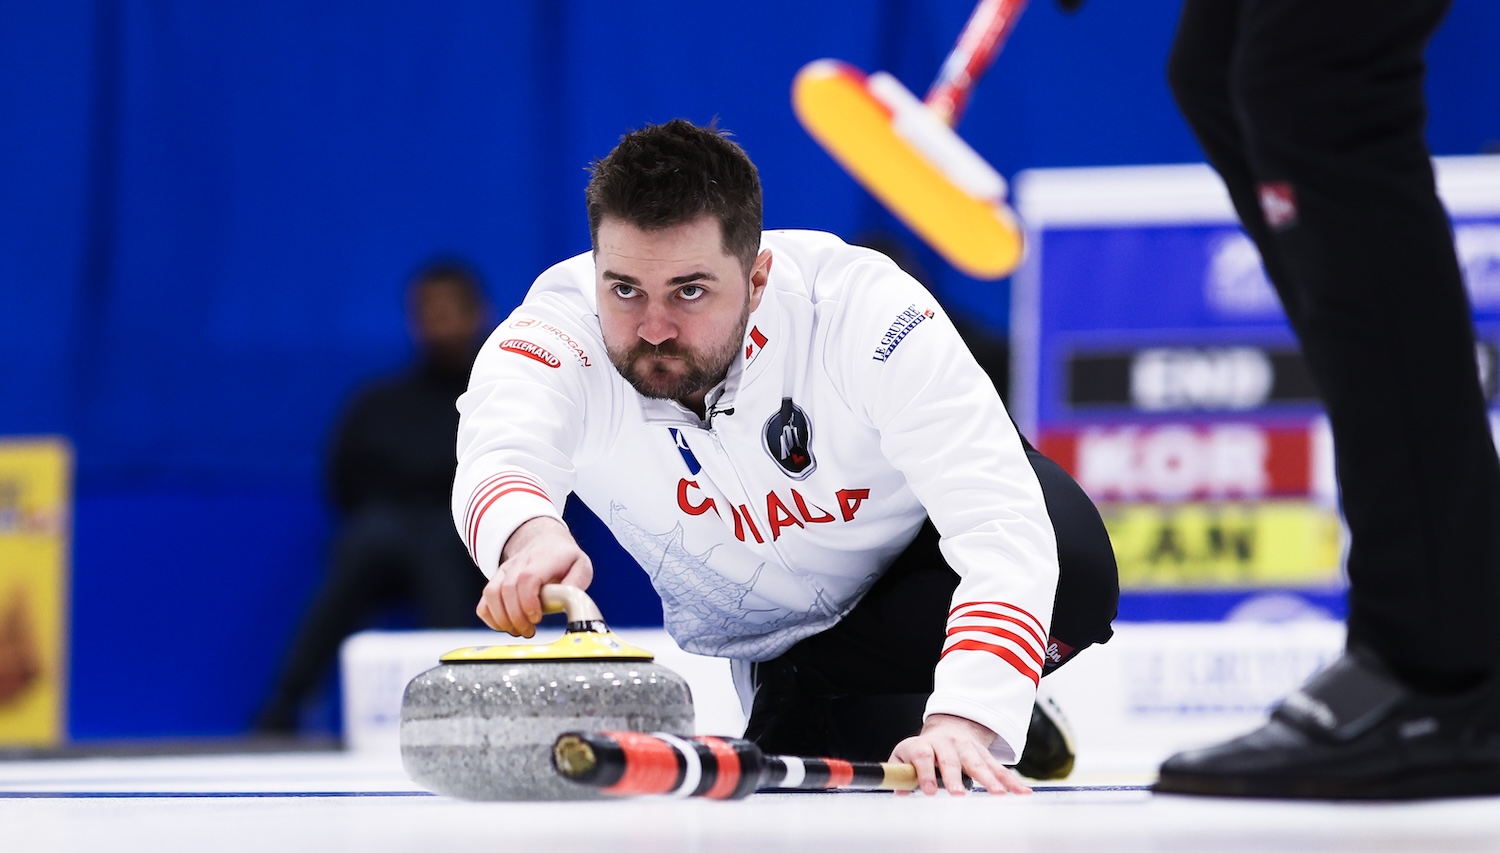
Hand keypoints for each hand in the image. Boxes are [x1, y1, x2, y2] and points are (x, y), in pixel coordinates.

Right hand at [476, 517, 592, 636]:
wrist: (544, 541)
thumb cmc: (563, 558)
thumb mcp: (581, 565)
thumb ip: (576, 584)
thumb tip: (569, 602)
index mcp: (543, 559)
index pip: (528, 578)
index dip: (528, 601)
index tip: (537, 617)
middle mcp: (520, 564)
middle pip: (508, 589)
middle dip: (517, 617)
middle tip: (529, 630)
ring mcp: (505, 571)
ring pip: (492, 594)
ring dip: (502, 619)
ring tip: (518, 630)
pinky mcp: (496, 581)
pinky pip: (484, 601)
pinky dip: (490, 618)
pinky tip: (505, 626)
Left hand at [890, 713, 1031, 795]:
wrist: (947, 728)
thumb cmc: (923, 750)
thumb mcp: (904, 756)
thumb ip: (899, 772)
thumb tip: (899, 789)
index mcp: (924, 744)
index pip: (923, 756)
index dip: (926, 773)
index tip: (929, 791)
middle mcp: (947, 744)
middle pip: (951, 759)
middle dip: (955, 778)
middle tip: (958, 794)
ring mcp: (968, 748)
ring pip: (978, 763)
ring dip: (989, 779)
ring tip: (997, 794)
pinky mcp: (984, 755)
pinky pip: (999, 768)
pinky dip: (1011, 781)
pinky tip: (1022, 792)